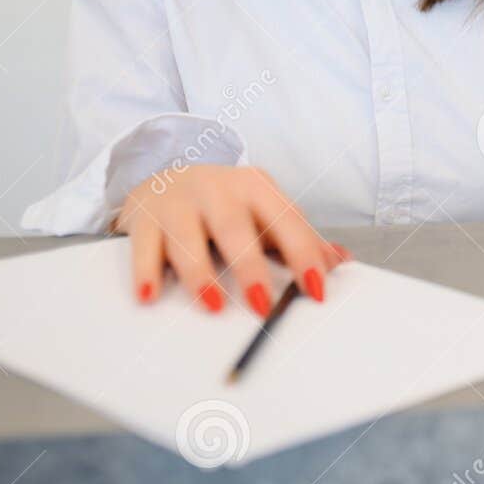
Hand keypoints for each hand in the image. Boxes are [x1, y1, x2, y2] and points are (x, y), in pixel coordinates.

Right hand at [111, 164, 350, 315]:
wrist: (169, 178)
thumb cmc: (226, 205)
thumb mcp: (264, 213)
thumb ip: (298, 238)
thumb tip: (340, 260)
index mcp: (257, 187)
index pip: (287, 220)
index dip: (304, 255)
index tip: (316, 290)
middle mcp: (218, 188)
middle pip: (235, 227)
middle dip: (250, 266)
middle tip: (261, 304)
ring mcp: (178, 200)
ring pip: (188, 237)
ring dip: (200, 274)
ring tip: (213, 305)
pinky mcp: (144, 217)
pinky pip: (143, 246)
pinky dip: (146, 272)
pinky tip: (151, 296)